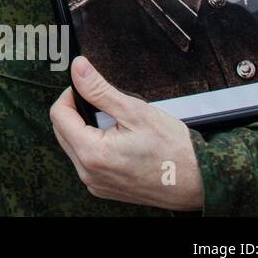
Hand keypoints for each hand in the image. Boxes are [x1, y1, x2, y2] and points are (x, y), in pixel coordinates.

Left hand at [49, 56, 203, 209]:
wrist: (199, 181)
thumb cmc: (174, 150)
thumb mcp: (135, 111)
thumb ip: (99, 89)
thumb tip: (78, 69)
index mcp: (92, 154)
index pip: (58, 115)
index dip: (70, 95)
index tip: (85, 88)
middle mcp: (89, 173)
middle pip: (62, 131)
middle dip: (76, 112)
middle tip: (102, 104)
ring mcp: (96, 183)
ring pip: (73, 146)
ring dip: (84, 129)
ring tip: (113, 124)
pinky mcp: (104, 188)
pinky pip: (86, 162)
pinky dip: (93, 146)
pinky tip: (116, 141)